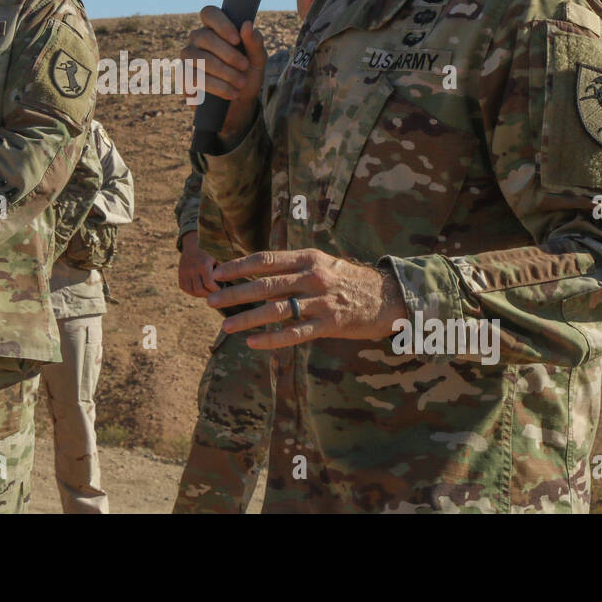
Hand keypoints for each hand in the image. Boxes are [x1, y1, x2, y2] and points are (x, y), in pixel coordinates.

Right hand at [177, 231, 218, 296]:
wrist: (192, 247)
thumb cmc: (208, 256)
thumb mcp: (215, 261)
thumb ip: (219, 272)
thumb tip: (225, 287)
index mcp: (203, 265)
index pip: (208, 283)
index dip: (215, 290)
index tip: (220, 290)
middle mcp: (192, 269)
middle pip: (199, 289)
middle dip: (207, 294)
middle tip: (213, 294)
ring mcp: (184, 272)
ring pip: (190, 290)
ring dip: (199, 294)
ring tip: (205, 293)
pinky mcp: (180, 274)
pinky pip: (184, 287)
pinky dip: (191, 291)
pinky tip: (197, 290)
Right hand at [181, 8, 266, 144]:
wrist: (240, 104)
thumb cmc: (247, 75)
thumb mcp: (258, 60)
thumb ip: (255, 42)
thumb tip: (247, 25)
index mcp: (214, 29)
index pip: (209, 13)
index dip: (221, 24)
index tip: (237, 39)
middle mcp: (197, 40)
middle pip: (205, 37)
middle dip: (228, 54)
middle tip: (245, 67)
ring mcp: (188, 58)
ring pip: (199, 58)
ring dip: (223, 71)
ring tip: (241, 83)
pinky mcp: (184, 78)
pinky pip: (194, 78)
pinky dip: (217, 87)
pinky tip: (231, 93)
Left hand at [206, 249, 406, 348]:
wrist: (389, 297)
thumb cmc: (349, 280)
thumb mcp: (322, 264)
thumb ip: (293, 268)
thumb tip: (259, 273)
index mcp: (308, 258)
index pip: (266, 260)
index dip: (239, 266)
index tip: (218, 273)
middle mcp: (312, 277)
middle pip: (265, 285)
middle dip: (235, 293)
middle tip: (212, 301)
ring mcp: (321, 301)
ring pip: (276, 310)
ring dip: (248, 319)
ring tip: (226, 326)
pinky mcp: (330, 324)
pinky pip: (295, 333)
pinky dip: (272, 338)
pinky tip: (254, 343)